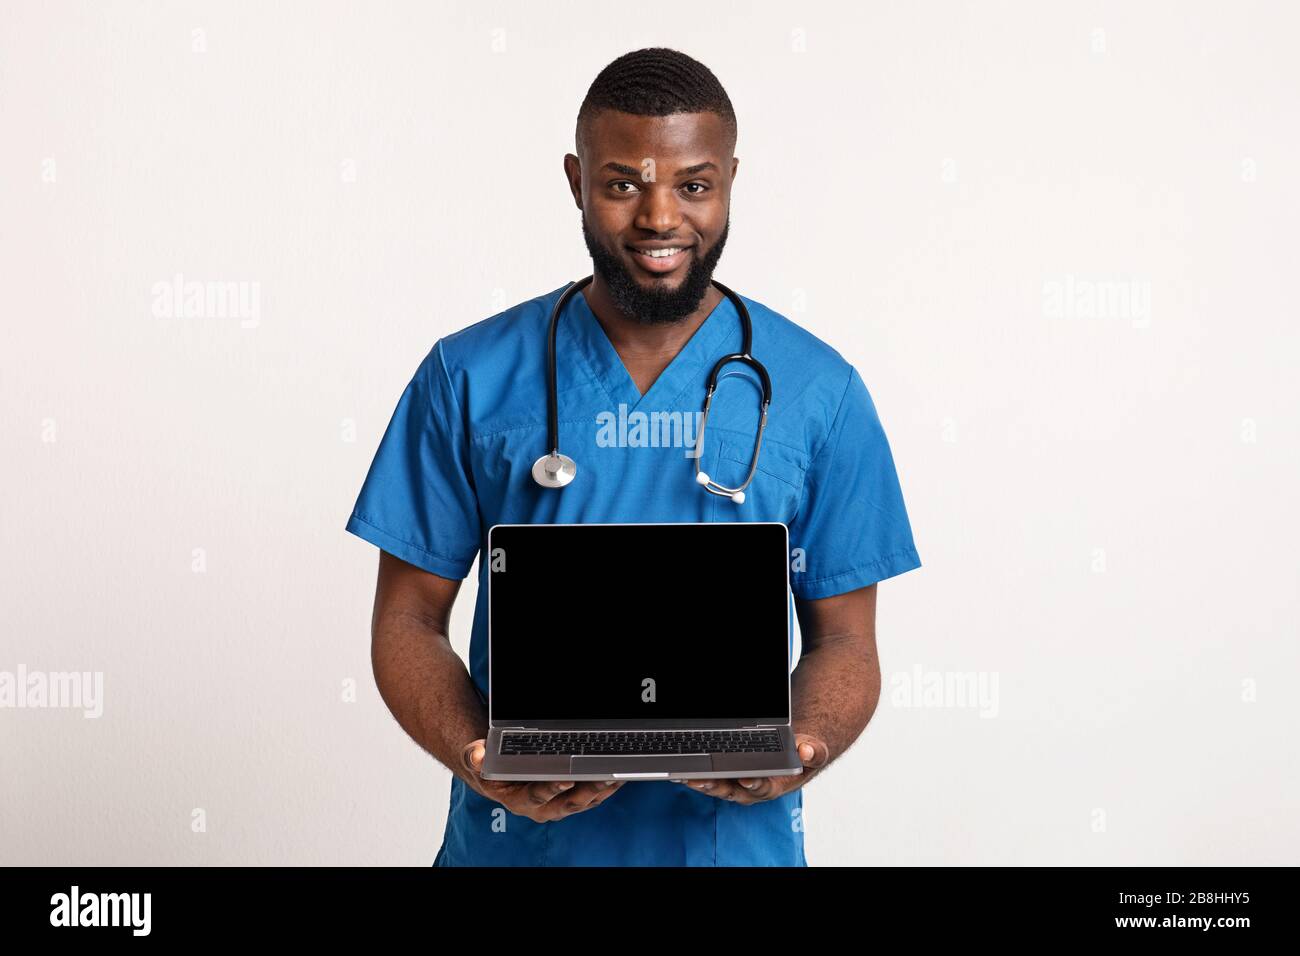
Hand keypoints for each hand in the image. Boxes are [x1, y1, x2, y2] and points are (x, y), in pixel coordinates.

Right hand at [460, 739, 624, 822]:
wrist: (499, 776)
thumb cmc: (492, 769)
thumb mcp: (476, 760)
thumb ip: (474, 756)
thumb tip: (476, 754)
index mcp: (518, 800)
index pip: (537, 796)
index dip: (551, 789)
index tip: (566, 780)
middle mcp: (541, 807)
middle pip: (567, 802)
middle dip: (587, 790)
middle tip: (603, 776)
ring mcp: (558, 805)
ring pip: (583, 801)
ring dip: (601, 789)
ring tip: (616, 774)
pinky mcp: (570, 800)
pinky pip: (591, 796)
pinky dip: (604, 787)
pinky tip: (617, 775)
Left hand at [673, 733, 828, 804]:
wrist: (792, 752)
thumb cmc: (801, 755)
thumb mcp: (814, 751)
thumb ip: (814, 752)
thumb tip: (807, 751)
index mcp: (775, 786)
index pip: (763, 787)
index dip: (754, 784)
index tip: (745, 779)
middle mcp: (753, 789)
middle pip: (732, 791)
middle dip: (716, 787)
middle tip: (701, 781)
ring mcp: (737, 785)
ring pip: (716, 786)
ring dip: (700, 782)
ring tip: (684, 776)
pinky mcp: (725, 778)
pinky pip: (709, 778)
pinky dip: (695, 774)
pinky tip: (680, 770)